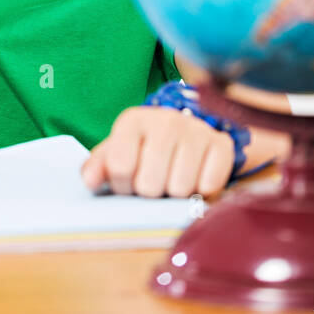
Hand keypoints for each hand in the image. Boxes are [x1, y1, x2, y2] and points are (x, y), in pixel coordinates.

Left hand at [80, 105, 235, 198]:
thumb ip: (98, 167)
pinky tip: (195, 177)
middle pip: (150, 184)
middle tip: (153, 181)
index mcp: (133, 120)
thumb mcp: (116, 153)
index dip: (122, 185)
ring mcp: (196, 130)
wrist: (185, 134)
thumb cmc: (144, 150)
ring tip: (172, 178)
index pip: (119, 167)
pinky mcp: (222, 144)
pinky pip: (209, 186)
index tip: (127, 180)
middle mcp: (166, 119)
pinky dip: (201, 192)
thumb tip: (91, 181)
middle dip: (149, 192)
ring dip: (175, 194)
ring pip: (179, 189)